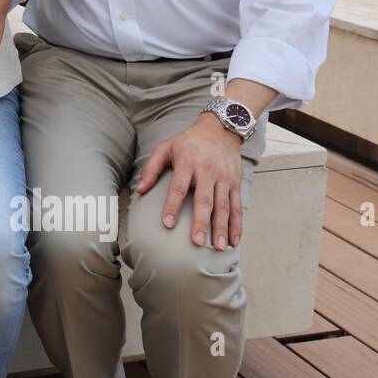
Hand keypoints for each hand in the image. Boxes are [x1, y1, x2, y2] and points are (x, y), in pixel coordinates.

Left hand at [136, 113, 244, 250]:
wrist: (220, 129)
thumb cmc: (188, 141)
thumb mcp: (166, 147)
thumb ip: (151, 168)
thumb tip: (139, 189)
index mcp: (188, 162)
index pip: (178, 187)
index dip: (172, 205)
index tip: (167, 224)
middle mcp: (208, 171)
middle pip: (204, 200)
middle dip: (201, 222)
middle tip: (197, 243)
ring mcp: (224, 178)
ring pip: (224, 206)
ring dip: (221, 228)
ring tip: (218, 247)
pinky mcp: (236, 183)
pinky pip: (237, 206)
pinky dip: (237, 224)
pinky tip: (234, 240)